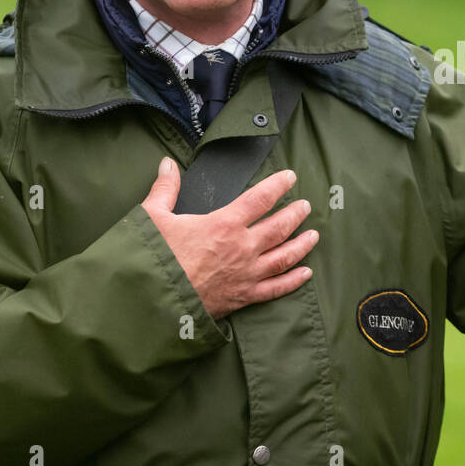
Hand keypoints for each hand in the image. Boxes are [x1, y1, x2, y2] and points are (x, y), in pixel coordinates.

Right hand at [142, 159, 316, 320]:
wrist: (150, 301)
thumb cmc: (152, 258)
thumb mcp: (153, 216)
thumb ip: (165, 188)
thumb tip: (167, 164)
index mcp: (224, 224)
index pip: (260, 198)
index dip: (278, 185)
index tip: (290, 177)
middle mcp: (242, 248)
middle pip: (279, 227)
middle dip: (296, 214)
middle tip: (306, 206)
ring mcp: (246, 274)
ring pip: (284, 256)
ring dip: (302, 244)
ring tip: (314, 235)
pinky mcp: (243, 297)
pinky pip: (275, 289)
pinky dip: (293, 281)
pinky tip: (305, 274)